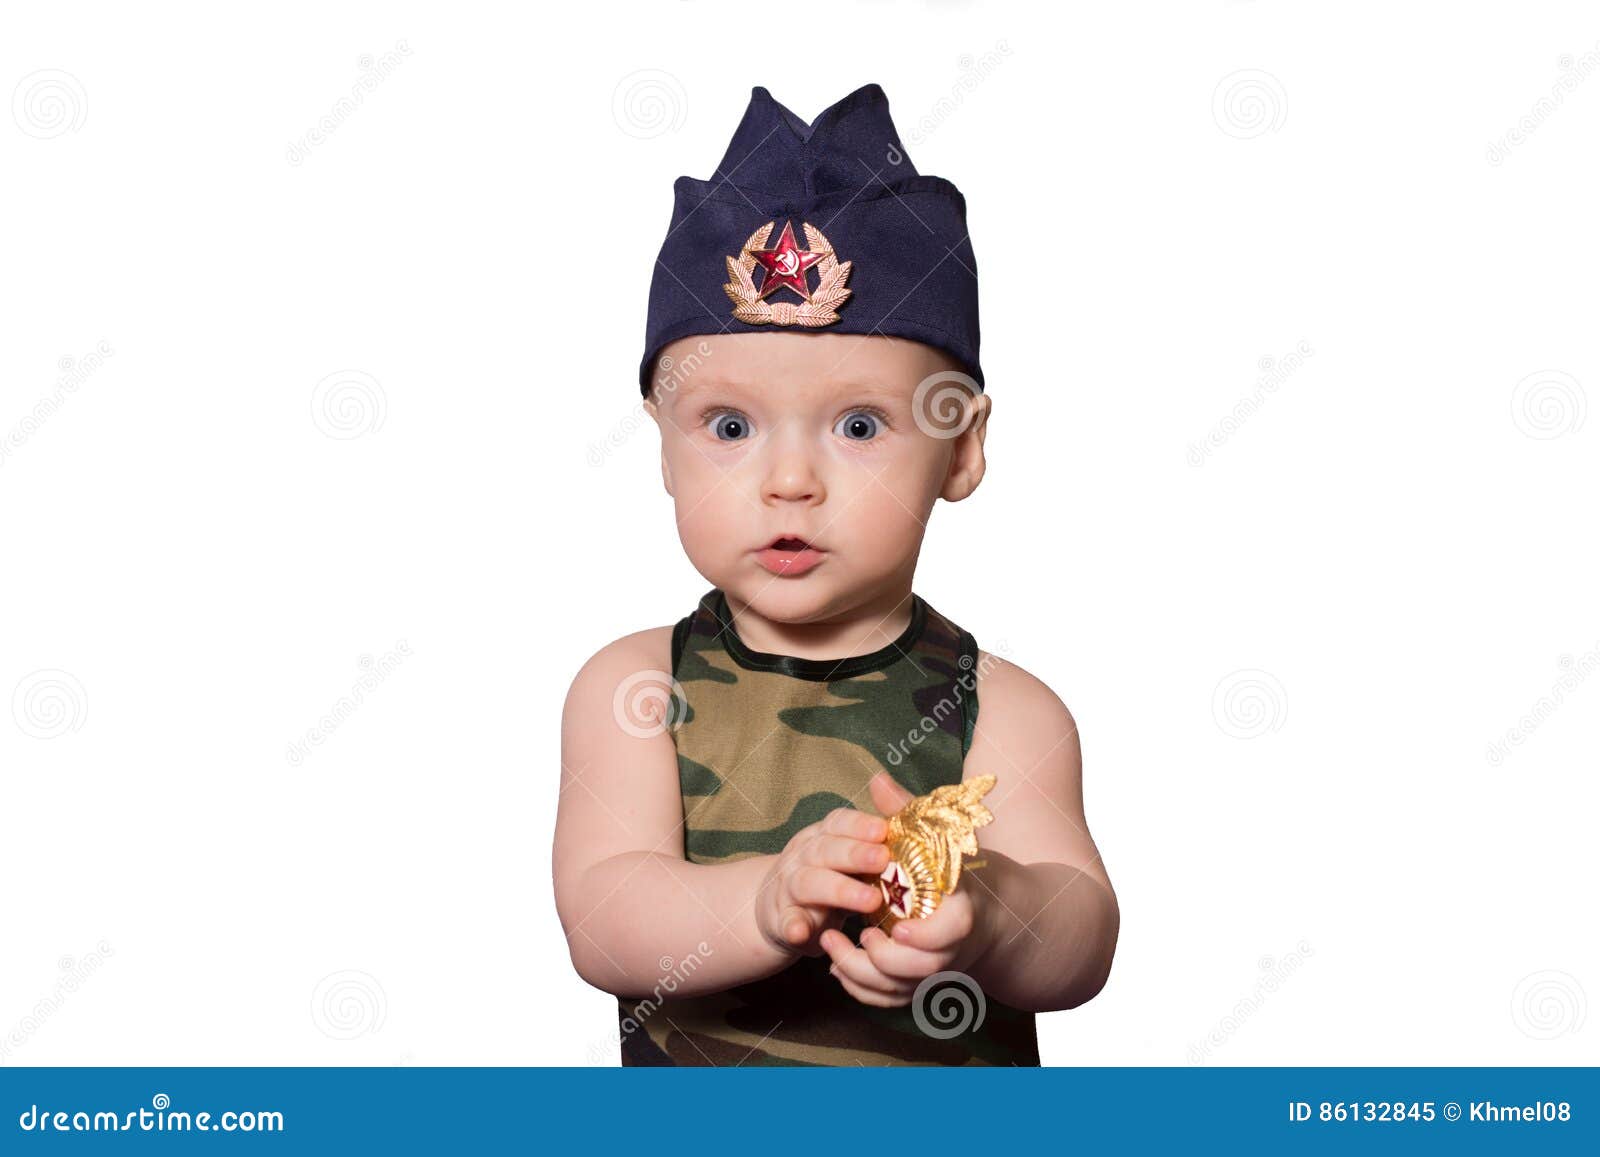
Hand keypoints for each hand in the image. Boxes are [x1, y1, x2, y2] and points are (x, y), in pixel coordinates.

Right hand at [754, 805, 890, 956]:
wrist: (777, 910)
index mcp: (821, 837)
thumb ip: (873, 842)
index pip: (837, 823)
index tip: (883, 830)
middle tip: (882, 859)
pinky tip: (801, 931)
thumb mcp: (846, 858)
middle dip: (854, 854)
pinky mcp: (782, 921)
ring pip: (808, 883)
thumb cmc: (827, 880)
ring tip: (871, 900)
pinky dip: (792, 926)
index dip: (859, 825)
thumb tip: (912, 818)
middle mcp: (802, 858)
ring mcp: (788, 888)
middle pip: (824, 850)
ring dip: (839, 890)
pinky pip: (785, 922)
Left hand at [820, 772, 993, 1006]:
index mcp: (962, 912)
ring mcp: (935, 971)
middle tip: (852, 933)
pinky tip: (837, 966)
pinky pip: (890, 1000)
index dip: (923, 937)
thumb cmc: (957, 869)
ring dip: (860, 975)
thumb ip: (907, 812)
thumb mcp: (938, 837)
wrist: (989, 913)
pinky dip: (862, 990)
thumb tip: (878, 779)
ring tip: (832, 944)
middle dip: (878, 959)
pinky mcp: (921, 985)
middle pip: (918, 970)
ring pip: (898, 990)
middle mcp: (952, 949)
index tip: (893, 927)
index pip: (951, 933)